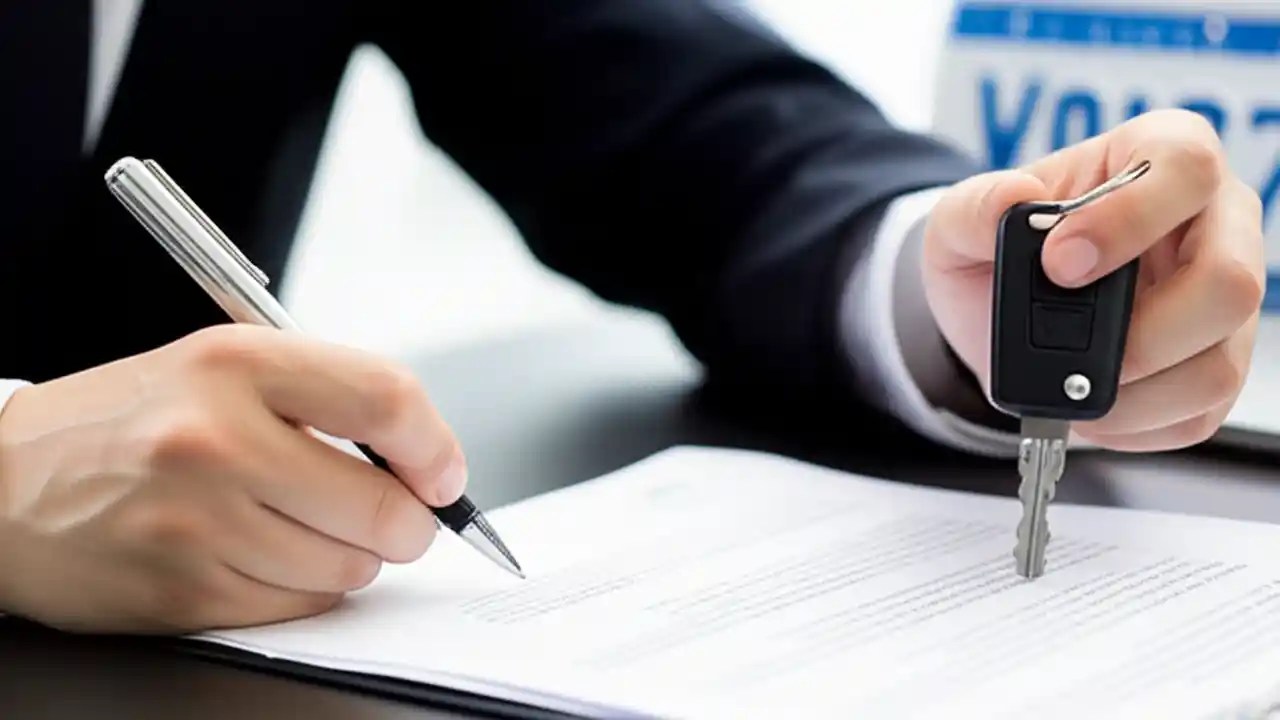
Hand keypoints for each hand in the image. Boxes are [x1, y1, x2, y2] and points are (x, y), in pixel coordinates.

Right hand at [0, 325, 464, 632]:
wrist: (2, 490)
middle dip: (407, 523)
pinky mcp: (183, 591)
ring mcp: (197, 521)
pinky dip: (302, 590)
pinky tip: (260, 558)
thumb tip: (424, 459)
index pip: (386, 398)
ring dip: (348, 558)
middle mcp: (215, 438)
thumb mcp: (219, 370)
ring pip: (349, 567)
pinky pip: (299, 606)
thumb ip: (324, 400)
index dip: (436, 446)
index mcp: (233, 363)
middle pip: (383, 505)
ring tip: (297, 527)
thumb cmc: (126, 425)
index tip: (445, 474)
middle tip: (391, 516)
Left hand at [923, 109, 1264, 450]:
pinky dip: (1134, 424)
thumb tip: (1014, 198)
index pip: (1186, 167)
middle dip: (1142, 332)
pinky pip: (1198, 412)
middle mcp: (1215, 225)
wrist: (999, 315)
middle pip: (1231, 280)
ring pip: (1219, 362)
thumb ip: (974, 207)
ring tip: (1069, 388)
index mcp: (1161, 157)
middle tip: (1069, 348)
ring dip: (1132, 392)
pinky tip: (1089, 408)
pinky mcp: (1216, 366)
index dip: (1130, 218)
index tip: (1060, 263)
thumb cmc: (997, 250)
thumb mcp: (959, 222)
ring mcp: (1223, 303)